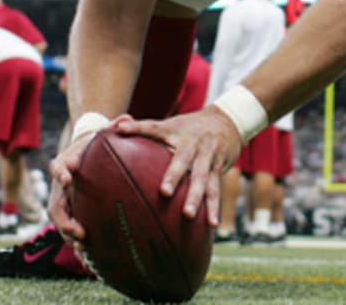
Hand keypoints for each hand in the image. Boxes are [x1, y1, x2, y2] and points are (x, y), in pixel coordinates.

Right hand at [48, 124, 105, 244]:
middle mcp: (59, 184)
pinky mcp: (70, 210)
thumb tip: (126, 119)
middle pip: (55, 205)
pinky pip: (70, 228)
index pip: (57, 166)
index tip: (67, 179)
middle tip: (79, 230)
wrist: (84, 149)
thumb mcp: (104, 131)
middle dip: (64, 220)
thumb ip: (114, 126)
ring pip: (60, 221)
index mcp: (65, 162)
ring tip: (84, 248)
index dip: (60, 173)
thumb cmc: (96, 141)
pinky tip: (91, 256)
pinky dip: (76, 241)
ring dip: (69, 235)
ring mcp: (62, 199)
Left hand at [116, 106, 242, 225]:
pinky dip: (214, 207)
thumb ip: (145, 128)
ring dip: (196, 197)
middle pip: (183, 159)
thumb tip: (117, 127)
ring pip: (202, 178)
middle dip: (174, 176)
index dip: (137, 127)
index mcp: (176, 130)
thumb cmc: (192, 126)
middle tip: (164, 192)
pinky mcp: (219, 167)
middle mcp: (193, 142)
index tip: (121, 130)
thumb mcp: (172, 123)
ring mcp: (207, 155)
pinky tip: (212, 224)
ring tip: (188, 215)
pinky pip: (216, 189)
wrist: (229, 120)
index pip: (153, 127)